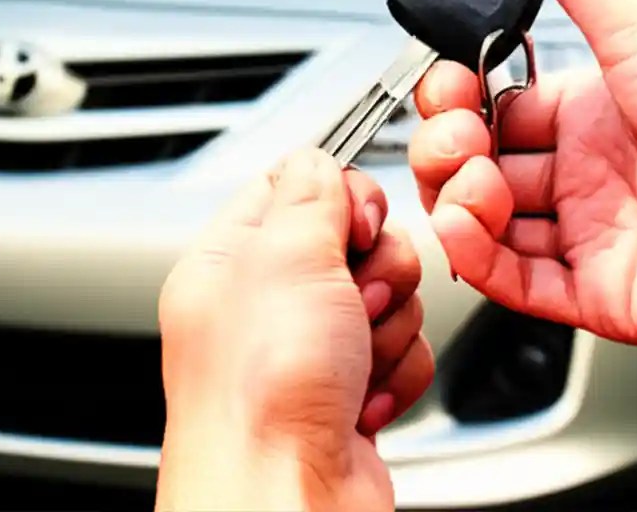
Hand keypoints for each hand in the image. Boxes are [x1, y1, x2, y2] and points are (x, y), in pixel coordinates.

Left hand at [156, 149, 433, 511]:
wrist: (285, 500)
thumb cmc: (260, 396)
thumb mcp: (286, 257)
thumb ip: (310, 193)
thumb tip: (320, 158)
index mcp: (231, 261)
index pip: (293, 186)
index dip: (339, 196)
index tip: (352, 221)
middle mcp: (266, 305)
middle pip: (358, 241)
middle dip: (376, 270)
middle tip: (350, 299)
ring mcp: (311, 352)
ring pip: (390, 296)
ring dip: (389, 326)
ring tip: (354, 358)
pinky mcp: (352, 393)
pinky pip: (404, 351)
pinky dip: (398, 373)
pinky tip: (365, 397)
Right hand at [410, 0, 636, 346]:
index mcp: (590, 112)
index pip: (492, 111)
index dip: (458, 105)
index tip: (451, 91)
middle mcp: (586, 173)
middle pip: (478, 169)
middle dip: (447, 154)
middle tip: (462, 141)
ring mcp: (590, 234)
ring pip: (485, 228)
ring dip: (457, 204)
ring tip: (475, 185)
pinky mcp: (596, 294)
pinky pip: (512, 283)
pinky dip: (476, 260)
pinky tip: (468, 229)